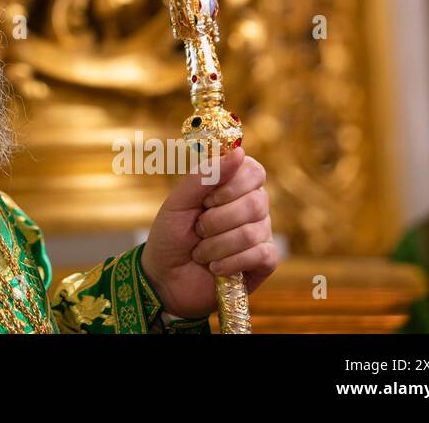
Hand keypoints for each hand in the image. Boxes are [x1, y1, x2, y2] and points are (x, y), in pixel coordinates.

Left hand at [139, 146, 276, 318]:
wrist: (164, 277)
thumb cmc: (171, 235)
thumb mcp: (179, 202)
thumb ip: (205, 176)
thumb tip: (239, 152)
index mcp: (233, 186)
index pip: (254, 170)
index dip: (231, 185)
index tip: (206, 199)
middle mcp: (252, 207)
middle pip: (255, 202)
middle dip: (216, 220)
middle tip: (198, 229)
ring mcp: (261, 234)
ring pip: (252, 231)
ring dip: (216, 245)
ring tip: (200, 252)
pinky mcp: (264, 262)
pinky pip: (260, 255)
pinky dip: (229, 262)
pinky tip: (215, 267)